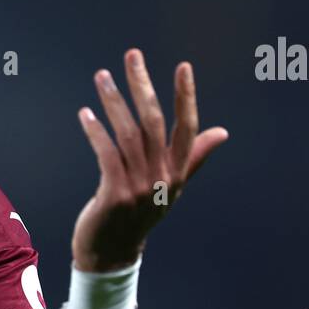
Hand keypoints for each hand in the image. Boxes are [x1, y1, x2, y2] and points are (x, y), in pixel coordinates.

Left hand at [73, 48, 227, 271]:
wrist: (112, 254)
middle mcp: (163, 178)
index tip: (183, 66)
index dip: (186, 96)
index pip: (188, 127)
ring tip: (101, 76)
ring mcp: (140, 188)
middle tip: (132, 55)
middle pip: (155, 122)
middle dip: (143, 85)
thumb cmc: (139, 214)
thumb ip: (193, 157)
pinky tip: (86, 113)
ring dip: (113, 101)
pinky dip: (96, 131)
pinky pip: (106, 154)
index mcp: (178, 173)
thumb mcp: (170, 187)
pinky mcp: (115, 195)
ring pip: (127, 134)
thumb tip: (223, 131)